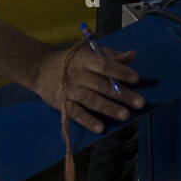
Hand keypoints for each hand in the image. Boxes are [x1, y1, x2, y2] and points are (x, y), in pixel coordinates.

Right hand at [25, 46, 145, 133]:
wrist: (40, 68)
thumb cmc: (71, 60)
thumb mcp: (89, 53)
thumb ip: (111, 56)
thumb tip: (132, 55)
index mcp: (86, 60)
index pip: (105, 65)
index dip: (121, 71)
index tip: (136, 79)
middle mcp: (78, 75)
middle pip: (102, 85)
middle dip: (122, 94)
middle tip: (140, 102)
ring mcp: (70, 90)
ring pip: (91, 100)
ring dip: (108, 108)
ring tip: (125, 116)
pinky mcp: (62, 103)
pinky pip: (76, 113)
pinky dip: (87, 120)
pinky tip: (100, 128)